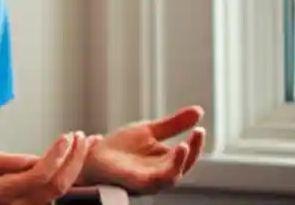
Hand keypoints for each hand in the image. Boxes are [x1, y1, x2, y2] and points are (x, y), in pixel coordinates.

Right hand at [0, 131, 98, 203]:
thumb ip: (14, 160)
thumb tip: (41, 157)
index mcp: (6, 192)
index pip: (41, 175)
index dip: (57, 155)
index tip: (67, 136)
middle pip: (58, 186)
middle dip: (74, 160)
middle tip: (82, 137)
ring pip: (60, 191)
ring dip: (74, 166)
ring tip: (83, 144)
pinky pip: (54, 192)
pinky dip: (66, 173)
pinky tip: (72, 158)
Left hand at [79, 105, 205, 193]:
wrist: (93, 155)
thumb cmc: (120, 147)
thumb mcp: (149, 130)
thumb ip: (173, 124)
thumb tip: (199, 111)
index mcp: (166, 161)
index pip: (188, 154)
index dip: (196, 143)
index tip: (200, 128)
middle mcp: (161, 173)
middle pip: (185, 165)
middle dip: (194, 150)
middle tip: (198, 133)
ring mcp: (150, 180)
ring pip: (173, 176)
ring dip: (181, 162)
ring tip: (185, 145)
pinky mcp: (138, 184)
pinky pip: (156, 181)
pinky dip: (165, 171)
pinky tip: (164, 158)